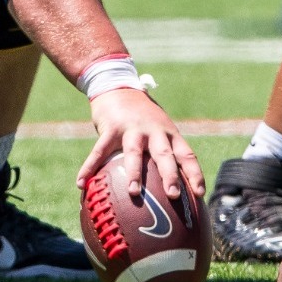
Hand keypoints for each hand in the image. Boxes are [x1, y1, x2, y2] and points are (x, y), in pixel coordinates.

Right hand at [76, 88, 204, 202]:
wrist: (119, 87)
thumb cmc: (143, 118)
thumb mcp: (159, 131)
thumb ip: (164, 156)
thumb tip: (170, 194)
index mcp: (169, 135)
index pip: (187, 155)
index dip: (194, 174)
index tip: (200, 194)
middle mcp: (154, 131)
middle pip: (164, 154)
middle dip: (170, 175)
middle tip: (173, 195)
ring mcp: (132, 128)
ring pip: (134, 152)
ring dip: (135, 173)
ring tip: (133, 192)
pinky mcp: (111, 127)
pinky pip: (99, 150)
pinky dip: (90, 167)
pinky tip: (82, 183)